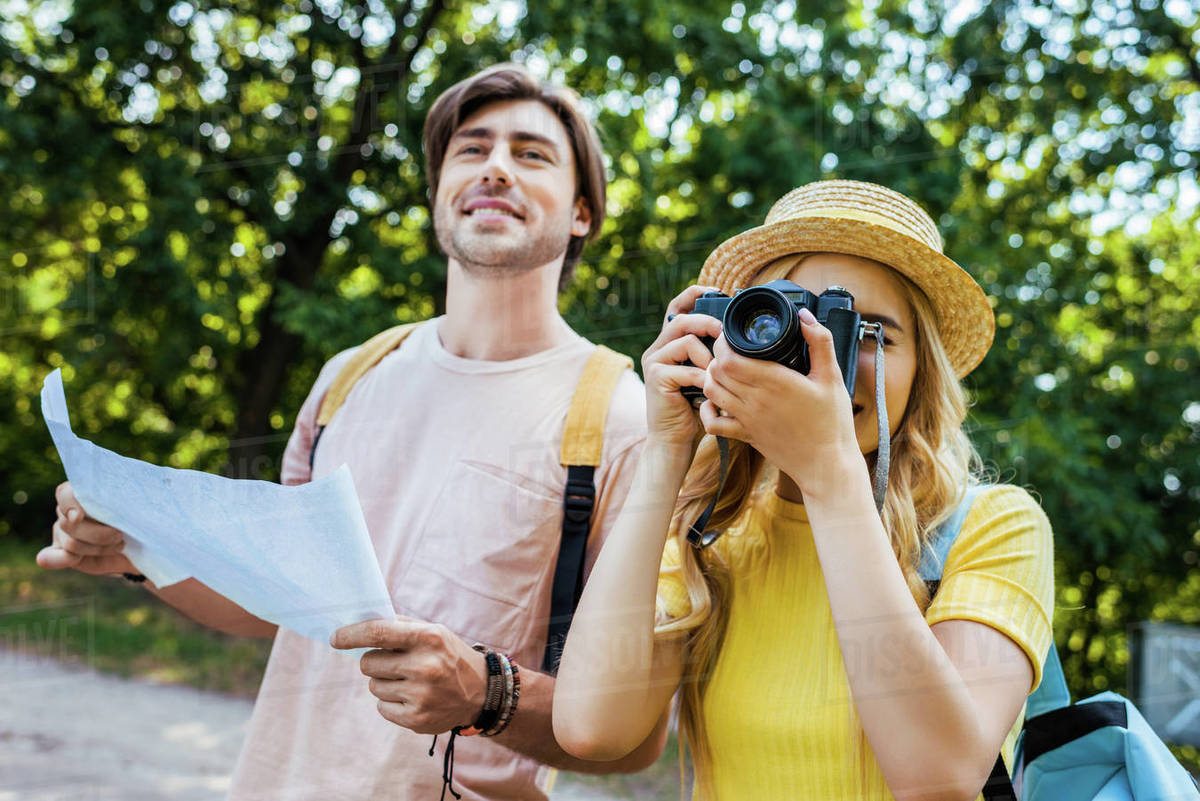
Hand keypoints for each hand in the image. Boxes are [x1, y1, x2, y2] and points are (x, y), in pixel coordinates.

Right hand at [37, 482, 136, 575]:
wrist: (141, 542)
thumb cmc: (138, 519)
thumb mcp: (135, 508)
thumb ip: (123, 502)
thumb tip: (114, 502)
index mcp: (82, 493)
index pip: (65, 494)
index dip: (70, 505)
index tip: (79, 516)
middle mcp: (67, 511)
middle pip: (70, 525)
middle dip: (99, 534)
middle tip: (120, 534)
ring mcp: (61, 532)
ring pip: (72, 543)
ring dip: (99, 548)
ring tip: (119, 544)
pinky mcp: (62, 552)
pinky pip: (50, 558)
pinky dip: (58, 560)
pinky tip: (75, 558)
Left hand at [330, 616, 488, 733]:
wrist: (481, 692)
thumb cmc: (449, 655)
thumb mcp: (434, 632)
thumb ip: (400, 626)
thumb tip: (359, 623)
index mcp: (428, 638)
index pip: (378, 632)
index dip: (351, 635)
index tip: (335, 638)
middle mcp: (425, 666)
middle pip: (368, 663)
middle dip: (374, 661)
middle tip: (393, 663)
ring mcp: (420, 695)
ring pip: (374, 686)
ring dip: (384, 682)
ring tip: (409, 681)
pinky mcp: (416, 718)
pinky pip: (381, 708)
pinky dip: (391, 702)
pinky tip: (412, 697)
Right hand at [640, 285, 724, 447]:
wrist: (675, 440)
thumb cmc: (696, 410)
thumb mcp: (708, 376)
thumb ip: (714, 355)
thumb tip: (738, 335)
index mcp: (669, 344)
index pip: (677, 308)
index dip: (694, 294)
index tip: (717, 292)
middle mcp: (657, 348)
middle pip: (681, 318)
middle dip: (708, 322)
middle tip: (725, 336)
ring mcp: (653, 361)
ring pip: (686, 339)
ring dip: (708, 356)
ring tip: (715, 375)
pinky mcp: (655, 376)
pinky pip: (686, 367)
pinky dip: (702, 379)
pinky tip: (707, 392)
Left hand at [698, 307, 860, 495]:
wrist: (827, 466)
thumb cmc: (832, 422)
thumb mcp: (832, 377)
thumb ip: (820, 342)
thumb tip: (804, 315)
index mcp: (775, 382)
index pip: (729, 358)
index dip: (723, 343)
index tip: (730, 335)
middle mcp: (755, 400)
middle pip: (716, 372)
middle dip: (716, 356)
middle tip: (727, 350)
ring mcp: (747, 420)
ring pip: (711, 393)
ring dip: (710, 378)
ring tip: (723, 370)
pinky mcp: (745, 436)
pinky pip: (713, 423)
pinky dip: (707, 411)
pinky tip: (716, 402)